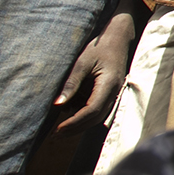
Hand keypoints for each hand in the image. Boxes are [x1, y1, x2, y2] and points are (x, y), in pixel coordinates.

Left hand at [52, 12, 135, 132]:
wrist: (118, 39)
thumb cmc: (99, 48)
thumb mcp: (82, 63)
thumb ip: (71, 84)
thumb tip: (58, 105)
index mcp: (108, 85)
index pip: (91, 110)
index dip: (74, 122)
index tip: (58, 129)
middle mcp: (114, 93)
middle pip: (95, 118)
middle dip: (75, 128)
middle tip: (55, 135)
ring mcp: (114, 94)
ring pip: (97, 117)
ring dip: (80, 125)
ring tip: (60, 128)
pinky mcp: (110, 93)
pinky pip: (98, 110)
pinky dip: (84, 115)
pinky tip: (70, 113)